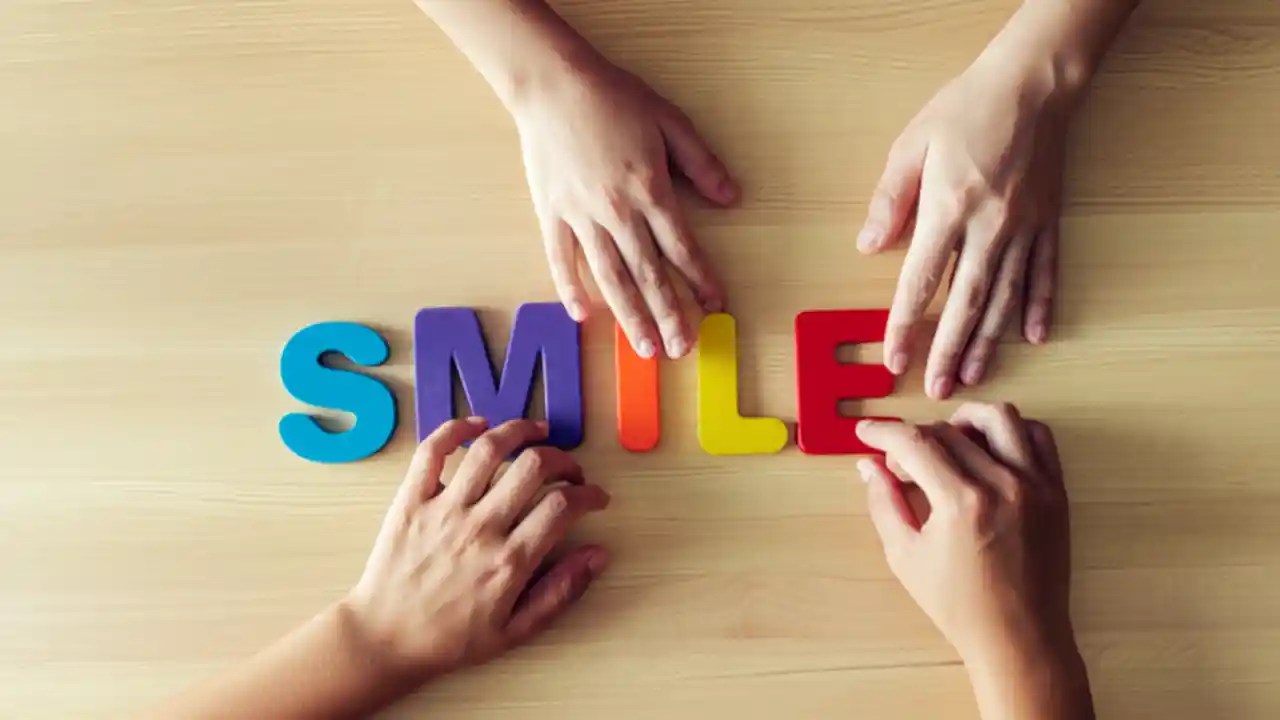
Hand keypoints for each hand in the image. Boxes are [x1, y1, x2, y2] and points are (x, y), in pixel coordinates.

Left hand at [344, 417, 610, 680]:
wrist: (385, 640)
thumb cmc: (451, 639)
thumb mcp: (516, 631)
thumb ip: (561, 592)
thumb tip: (598, 554)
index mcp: (510, 561)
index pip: (564, 506)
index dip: (589, 494)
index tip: (595, 497)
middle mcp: (480, 528)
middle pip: (534, 466)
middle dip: (563, 459)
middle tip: (569, 470)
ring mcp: (443, 510)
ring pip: (489, 449)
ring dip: (519, 431)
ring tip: (536, 432)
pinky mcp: (411, 500)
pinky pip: (432, 450)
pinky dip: (456, 428)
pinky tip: (478, 425)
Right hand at [513, 59, 737, 359]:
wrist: (552, 83)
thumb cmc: (612, 97)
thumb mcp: (669, 122)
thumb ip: (701, 163)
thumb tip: (732, 196)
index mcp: (650, 190)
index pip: (682, 247)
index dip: (701, 280)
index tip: (715, 305)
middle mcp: (617, 211)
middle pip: (648, 274)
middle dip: (668, 315)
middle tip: (682, 349)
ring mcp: (581, 216)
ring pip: (609, 277)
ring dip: (629, 316)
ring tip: (644, 348)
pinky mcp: (550, 213)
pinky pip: (562, 260)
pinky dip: (571, 289)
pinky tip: (584, 315)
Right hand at [854, 403, 1073, 668]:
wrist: (1020, 636)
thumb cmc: (959, 605)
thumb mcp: (905, 556)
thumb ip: (884, 503)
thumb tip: (868, 465)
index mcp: (962, 503)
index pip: (915, 443)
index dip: (884, 432)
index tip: (867, 432)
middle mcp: (1003, 484)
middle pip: (949, 430)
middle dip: (914, 438)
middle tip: (902, 465)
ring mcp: (1036, 485)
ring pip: (999, 417)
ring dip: (966, 419)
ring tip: (948, 440)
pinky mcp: (1057, 492)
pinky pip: (1038, 437)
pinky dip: (1011, 430)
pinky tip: (989, 448)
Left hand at [857, 61, 1069, 397]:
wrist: (1034, 82)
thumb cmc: (967, 108)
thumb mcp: (911, 146)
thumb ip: (888, 201)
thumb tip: (868, 246)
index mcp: (949, 209)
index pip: (920, 281)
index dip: (905, 325)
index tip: (894, 358)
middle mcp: (990, 226)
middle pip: (966, 303)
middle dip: (947, 351)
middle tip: (936, 389)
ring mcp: (1024, 227)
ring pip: (1005, 297)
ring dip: (988, 342)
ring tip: (973, 376)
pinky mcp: (1048, 221)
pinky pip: (1045, 273)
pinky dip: (1039, 307)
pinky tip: (1032, 336)